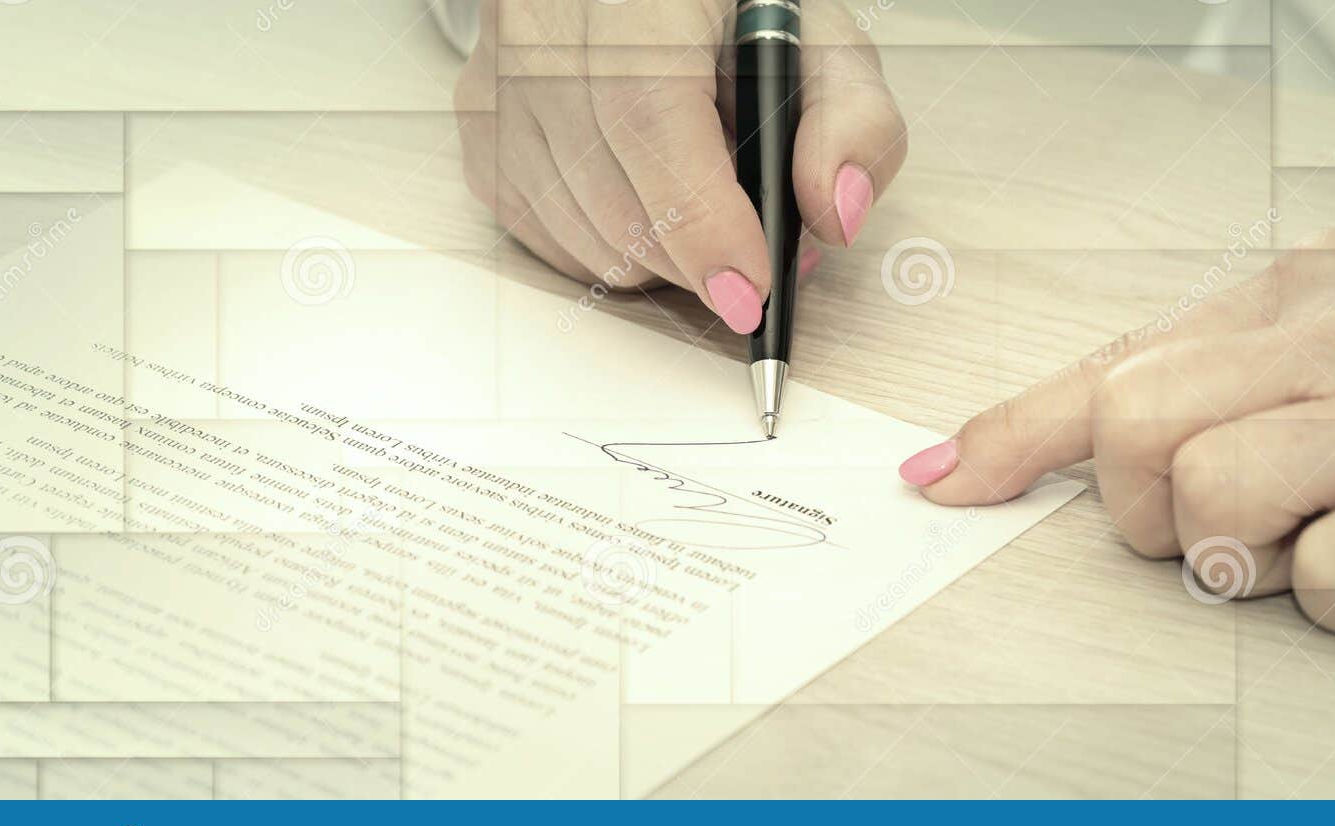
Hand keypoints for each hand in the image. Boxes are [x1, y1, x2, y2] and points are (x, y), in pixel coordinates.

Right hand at [454, 0, 907, 332]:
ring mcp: (498, 72)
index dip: (698, 217)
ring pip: (572, 225)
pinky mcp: (479, 121)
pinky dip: (610, 249)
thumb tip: (835, 213)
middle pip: (606, 182)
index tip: (748, 289)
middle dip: (693, 257)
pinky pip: (543, 232)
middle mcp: (544, 17)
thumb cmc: (736, 11)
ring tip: (712, 214)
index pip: (644, 110)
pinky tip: (650, 204)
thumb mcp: (824, 46)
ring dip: (657, 259)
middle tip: (755, 263)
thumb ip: (854, 122)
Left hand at [900, 231, 1334, 632]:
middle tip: (1209, 518)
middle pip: (1134, 426)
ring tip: (1316, 529)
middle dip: (1140, 505)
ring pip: (1210, 498)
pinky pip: (1323, 580)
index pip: (1115, 363)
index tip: (946, 480)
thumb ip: (1212, 381)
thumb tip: (1038, 444)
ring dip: (1239, 552)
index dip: (1014, 433)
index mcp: (1295, 290)